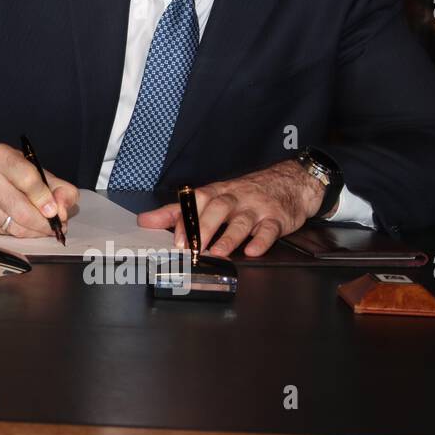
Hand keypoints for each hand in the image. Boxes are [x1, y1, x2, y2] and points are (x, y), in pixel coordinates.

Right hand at [0, 144, 78, 237]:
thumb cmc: (7, 172)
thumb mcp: (35, 169)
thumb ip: (58, 187)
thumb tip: (63, 209)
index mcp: (1, 157)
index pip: (27, 180)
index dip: (45, 198)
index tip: (56, 211)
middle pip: (22, 210)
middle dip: (44, 223)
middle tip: (56, 226)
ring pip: (15, 226)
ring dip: (35, 231)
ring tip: (44, 227)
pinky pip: (6, 233)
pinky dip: (20, 233)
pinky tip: (24, 225)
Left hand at [135, 160, 326, 256]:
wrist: (289, 182)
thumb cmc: (243, 193)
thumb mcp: (211, 197)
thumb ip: (178, 211)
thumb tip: (145, 220)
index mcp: (217, 193)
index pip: (196, 201)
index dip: (185, 218)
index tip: (175, 238)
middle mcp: (235, 198)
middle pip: (217, 209)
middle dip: (203, 228)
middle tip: (191, 248)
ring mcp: (256, 208)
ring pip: (242, 221)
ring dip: (229, 237)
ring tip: (217, 253)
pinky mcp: (277, 219)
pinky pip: (269, 229)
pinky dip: (261, 240)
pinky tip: (253, 251)